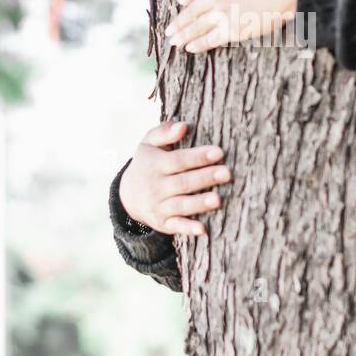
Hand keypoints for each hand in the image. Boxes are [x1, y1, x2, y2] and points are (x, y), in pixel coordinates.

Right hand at [118, 120, 231, 236]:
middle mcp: (158, 186)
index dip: (198, 157)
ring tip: (218, 200)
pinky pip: (176, 226)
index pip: (179, 160)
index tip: (219, 152)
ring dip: (199, 203)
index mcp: (157, 165)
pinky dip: (188, 228)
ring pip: (181, 205)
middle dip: (205, 178)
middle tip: (226, 173)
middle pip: (184, 182)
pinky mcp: (163, 223)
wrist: (128, 195)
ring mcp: (160, 206)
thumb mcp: (148, 144)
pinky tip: (202, 229)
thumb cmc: (147, 163)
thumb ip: (163, 132)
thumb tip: (183, 126)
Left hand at [166, 0, 312, 53]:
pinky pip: (211, 39)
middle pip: (192, 11)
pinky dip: (200, 44)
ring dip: (184, 35)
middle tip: (169, 31)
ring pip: (197, 27)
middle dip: (179, 22)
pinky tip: (191, 48)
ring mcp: (223, 13)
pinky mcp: (234, 29)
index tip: (180, 3)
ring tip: (174, 42)